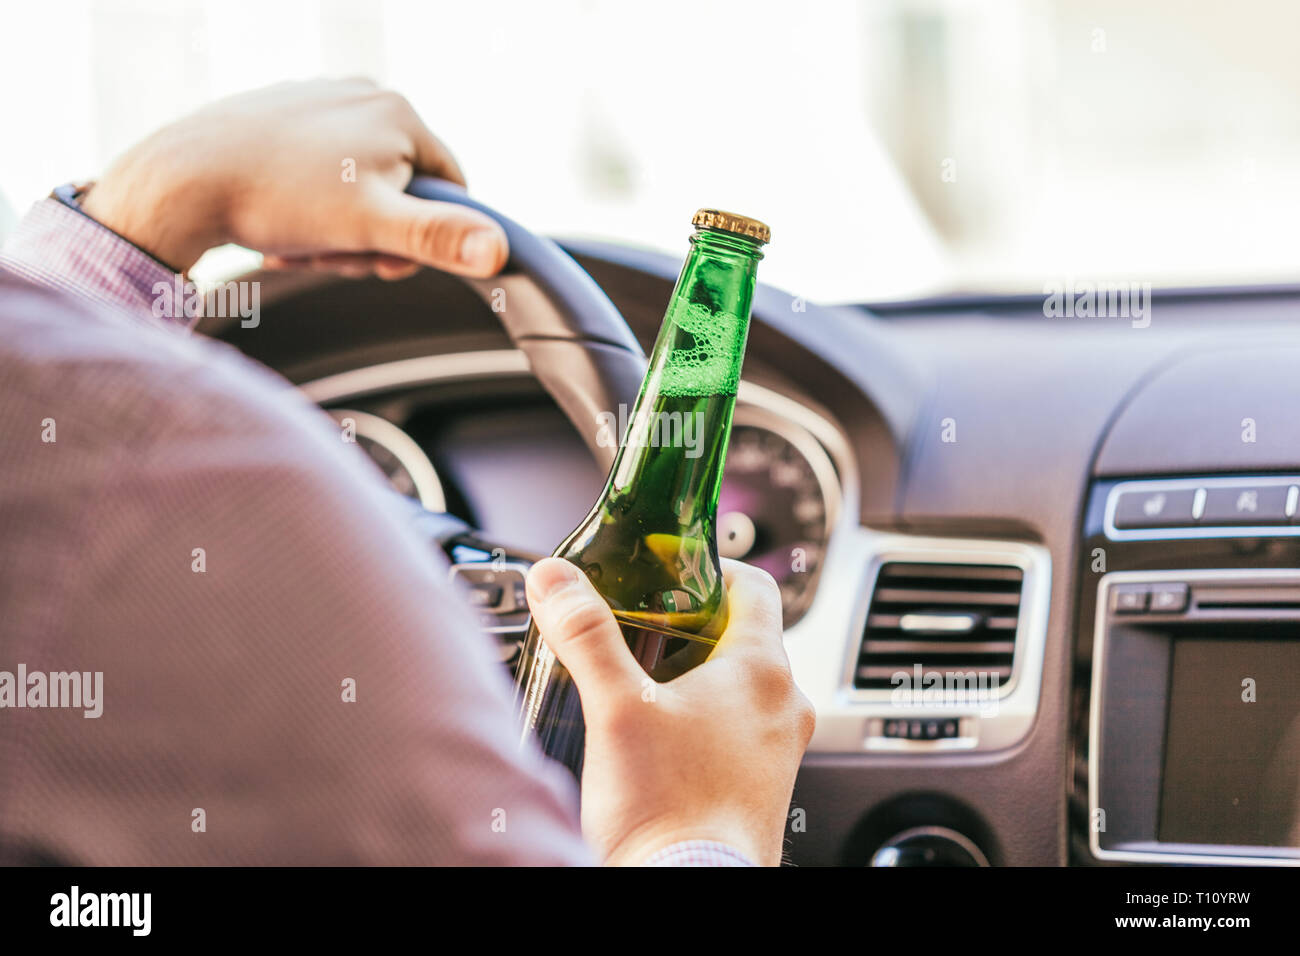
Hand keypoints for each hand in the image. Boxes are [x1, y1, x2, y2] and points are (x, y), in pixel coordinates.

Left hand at [80, 79, 507, 278]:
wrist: (180, 180)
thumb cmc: (277, 199)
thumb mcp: (371, 228)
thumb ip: (439, 238)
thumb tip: (500, 251)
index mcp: (399, 113)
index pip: (451, 188)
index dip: (426, 237)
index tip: (385, 257)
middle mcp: (363, 94)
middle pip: (401, 189)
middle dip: (372, 235)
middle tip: (334, 252)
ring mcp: (320, 100)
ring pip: (357, 186)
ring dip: (337, 229)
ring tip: (300, 238)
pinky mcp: (281, 114)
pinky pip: (317, 172)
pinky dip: (306, 206)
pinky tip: (278, 222)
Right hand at [525, 557, 814, 865]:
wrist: (687, 891)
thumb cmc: (668, 809)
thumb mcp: (615, 706)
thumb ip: (585, 634)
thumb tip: (556, 578)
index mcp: (763, 670)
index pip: (754, 584)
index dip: (710, 568)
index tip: (673, 570)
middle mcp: (784, 705)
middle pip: (743, 636)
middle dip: (690, 627)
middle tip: (641, 631)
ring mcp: (780, 749)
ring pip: (742, 687)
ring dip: (697, 676)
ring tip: (644, 687)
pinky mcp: (765, 786)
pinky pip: (743, 731)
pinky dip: (707, 721)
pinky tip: (663, 740)